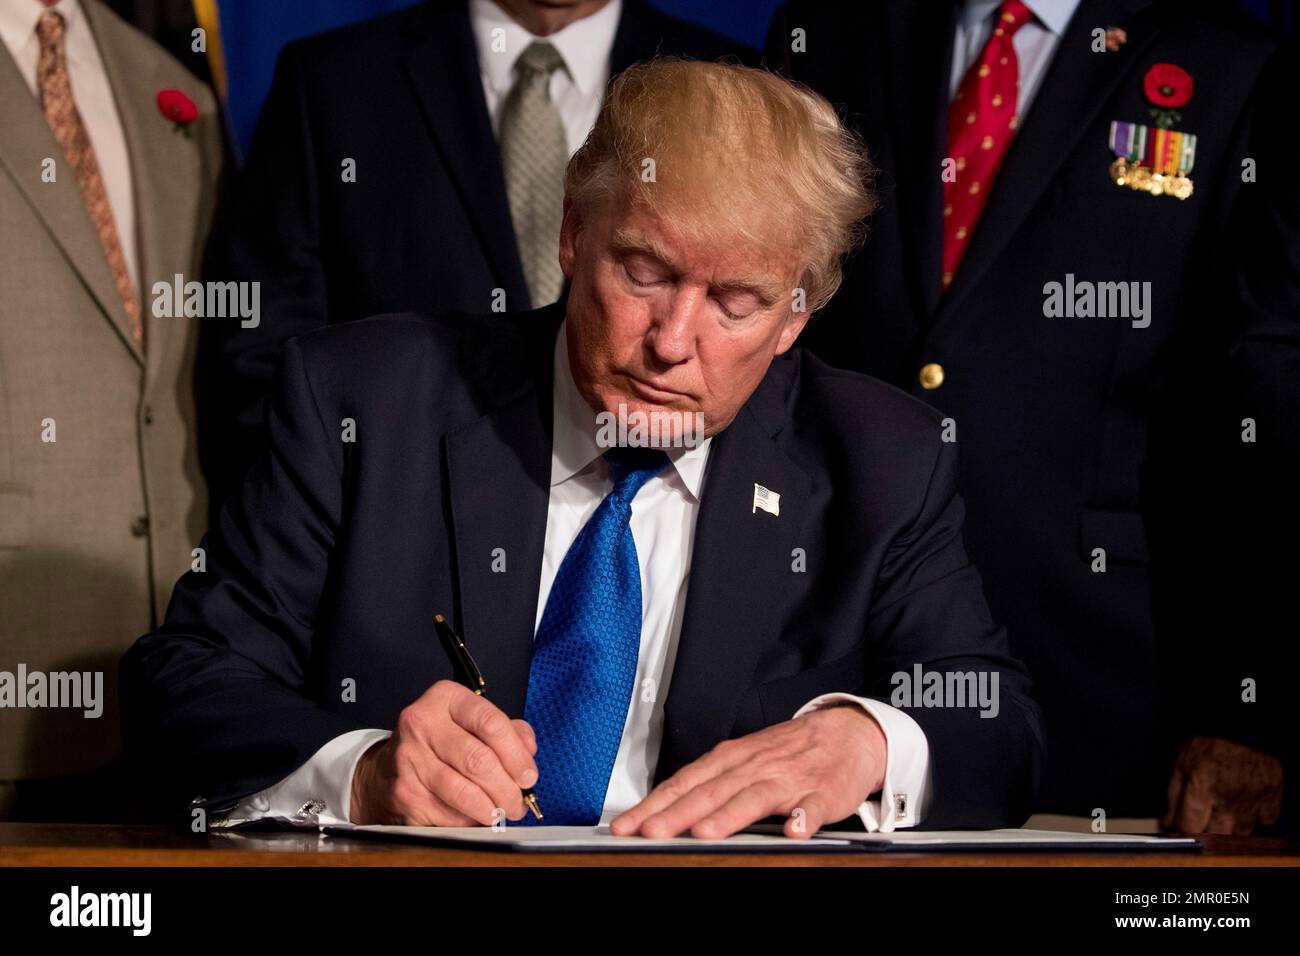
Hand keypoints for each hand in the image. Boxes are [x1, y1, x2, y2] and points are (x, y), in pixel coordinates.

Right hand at [349, 680, 537, 825]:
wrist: (389, 767)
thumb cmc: (439, 743)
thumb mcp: (471, 722)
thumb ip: (507, 730)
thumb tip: (527, 749)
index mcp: (445, 698)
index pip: (490, 722)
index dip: (516, 754)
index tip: (528, 775)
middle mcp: (422, 723)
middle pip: (479, 760)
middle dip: (507, 788)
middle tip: (518, 801)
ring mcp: (410, 758)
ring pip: (464, 791)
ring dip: (491, 808)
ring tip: (502, 812)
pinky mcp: (405, 792)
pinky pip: (448, 813)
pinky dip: (468, 820)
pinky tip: (475, 816)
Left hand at [610, 703, 886, 838]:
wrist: (846, 732)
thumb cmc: (788, 751)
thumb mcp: (743, 759)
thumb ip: (709, 784)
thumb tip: (664, 809)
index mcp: (730, 759)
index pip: (684, 782)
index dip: (654, 804)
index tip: (627, 825)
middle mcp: (754, 766)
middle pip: (710, 791)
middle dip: (677, 814)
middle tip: (650, 833)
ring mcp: (788, 779)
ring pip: (754, 797)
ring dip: (729, 815)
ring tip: (705, 834)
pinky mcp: (823, 793)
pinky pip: (813, 807)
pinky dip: (804, 818)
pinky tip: (796, 830)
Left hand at [1162, 736, 1283, 834]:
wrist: (1248, 724)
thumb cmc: (1213, 737)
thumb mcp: (1182, 759)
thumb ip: (1174, 792)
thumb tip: (1168, 820)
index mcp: (1202, 787)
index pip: (1189, 827)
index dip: (1181, 829)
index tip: (1178, 826)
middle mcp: (1228, 801)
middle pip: (1215, 836)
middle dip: (1204, 832)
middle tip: (1200, 819)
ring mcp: (1252, 803)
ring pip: (1241, 833)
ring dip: (1229, 827)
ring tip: (1222, 807)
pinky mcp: (1272, 800)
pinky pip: (1264, 820)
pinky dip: (1254, 816)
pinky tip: (1244, 802)